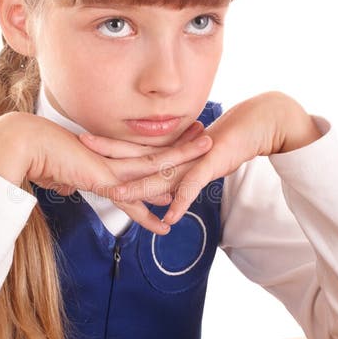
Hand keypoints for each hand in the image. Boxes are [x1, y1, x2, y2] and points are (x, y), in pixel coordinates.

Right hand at [0, 112, 212, 234]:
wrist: (24, 146)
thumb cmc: (34, 156)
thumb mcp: (55, 172)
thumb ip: (66, 179)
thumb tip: (67, 186)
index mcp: (105, 156)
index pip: (140, 155)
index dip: (160, 152)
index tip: (177, 146)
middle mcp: (113, 158)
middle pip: (156, 152)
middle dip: (182, 146)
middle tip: (204, 135)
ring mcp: (112, 167)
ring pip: (156, 162)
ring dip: (184, 157)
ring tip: (209, 150)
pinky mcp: (106, 178)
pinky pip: (139, 189)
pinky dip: (158, 201)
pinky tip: (172, 218)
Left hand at [80, 92, 321, 224]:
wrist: (256, 123)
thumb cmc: (227, 138)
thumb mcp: (196, 157)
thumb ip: (179, 172)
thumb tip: (166, 186)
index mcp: (168, 151)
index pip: (132, 149)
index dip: (108, 146)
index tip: (84, 140)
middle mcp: (175, 154)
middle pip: (137, 156)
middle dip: (109, 153)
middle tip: (81, 144)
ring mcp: (191, 160)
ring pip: (159, 175)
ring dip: (138, 187)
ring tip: (116, 195)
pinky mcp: (210, 166)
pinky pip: (192, 187)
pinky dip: (181, 201)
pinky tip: (170, 216)